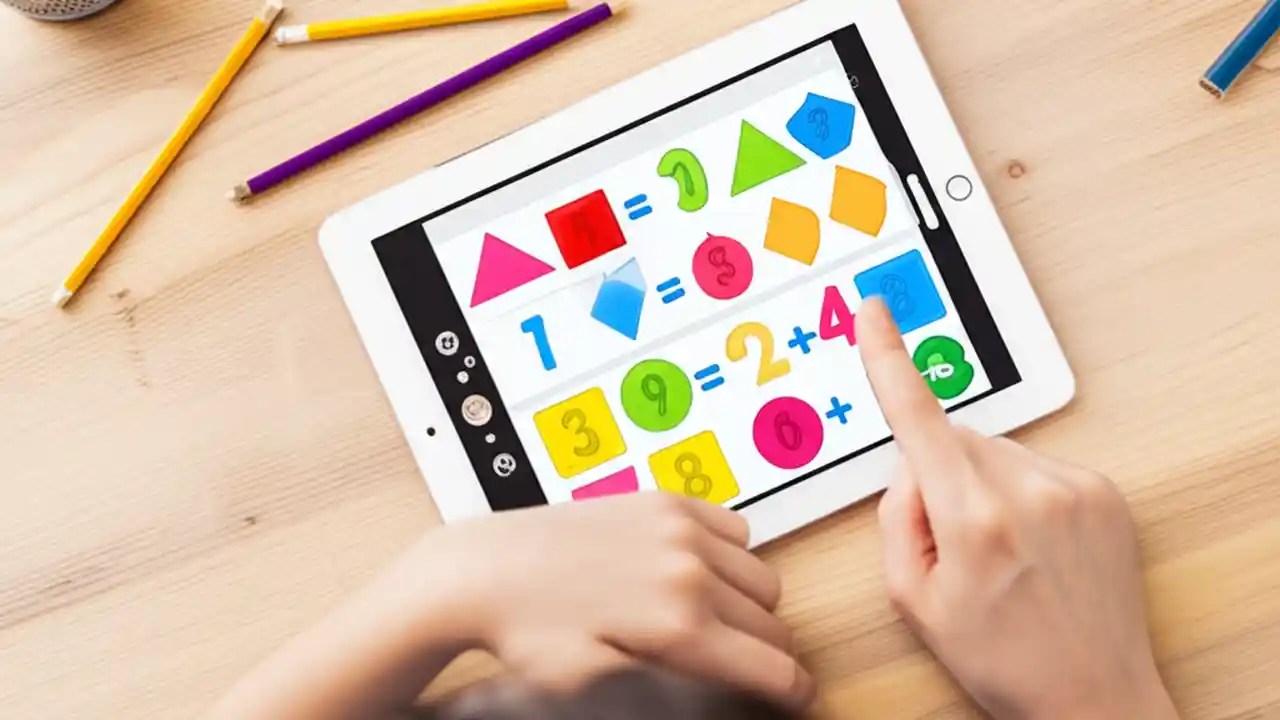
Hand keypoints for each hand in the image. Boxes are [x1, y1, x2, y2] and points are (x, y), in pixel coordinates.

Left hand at [404, 493, 814, 707]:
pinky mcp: (667, 500)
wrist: (487, 571)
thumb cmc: (531, 634)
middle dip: (767, 651)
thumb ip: (668, 694)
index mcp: (679, 624)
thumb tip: (718, 695)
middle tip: (741, 667)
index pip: (775, 667)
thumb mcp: (596, 688)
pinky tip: (697, 573)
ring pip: (761, 576)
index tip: (792, 697)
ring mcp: (680, 529)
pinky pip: (735, 528)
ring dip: (750, 604)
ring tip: (713, 622)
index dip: (791, 691)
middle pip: (774, 622)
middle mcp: (690, 570)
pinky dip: (730, 553)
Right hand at [858, 299, 1176, 719]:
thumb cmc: (1002, 660)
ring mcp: (1074, 489)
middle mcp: (1029, 492)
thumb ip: (897, 516)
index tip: (874, 313)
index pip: (917, 419)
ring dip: (984, 485)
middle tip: (954, 544)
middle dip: (941, 475)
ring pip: (996, 452)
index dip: (888, 359)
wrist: (1094, 697)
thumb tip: (910, 464)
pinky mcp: (1104, 493)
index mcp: (973, 519)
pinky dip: (1023, 494)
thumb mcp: (913, 599)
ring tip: (1002, 553)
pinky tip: (1033, 546)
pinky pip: (1037, 466)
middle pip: (956, 440)